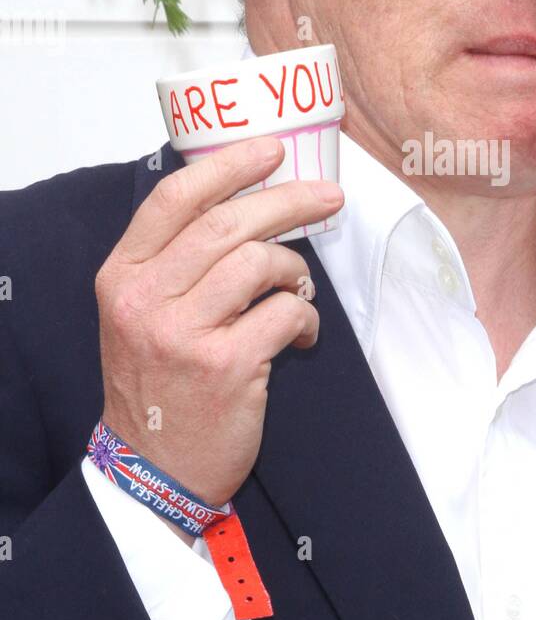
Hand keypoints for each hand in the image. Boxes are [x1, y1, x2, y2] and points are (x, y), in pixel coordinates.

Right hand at [94, 136, 342, 511]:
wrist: (152, 468)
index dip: (228, 166)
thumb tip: (243, 206)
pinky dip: (305, 318)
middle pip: (227, 224)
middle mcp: (145, 299)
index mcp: (122, 276)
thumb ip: (174, 263)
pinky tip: (300, 336)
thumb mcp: (140, 315)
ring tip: (297, 291)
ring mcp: (184, 333)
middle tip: (328, 197)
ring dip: (294, 271)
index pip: (174, 198)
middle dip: (288, 201)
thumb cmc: (157, 384)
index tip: (272, 150)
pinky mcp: (226, 366)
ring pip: (260, 262)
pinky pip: (285, 313)